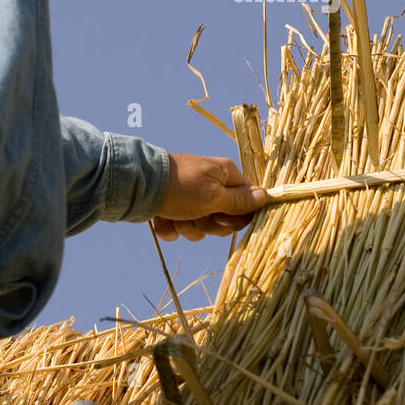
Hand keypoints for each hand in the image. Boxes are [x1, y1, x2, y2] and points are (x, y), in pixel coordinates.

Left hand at [151, 153, 268, 241]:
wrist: (137, 185)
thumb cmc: (182, 188)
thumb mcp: (215, 196)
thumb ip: (240, 201)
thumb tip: (266, 196)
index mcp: (225, 176)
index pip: (246, 203)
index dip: (235, 217)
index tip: (221, 217)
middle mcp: (210, 185)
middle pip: (222, 220)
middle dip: (207, 225)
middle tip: (196, 215)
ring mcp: (189, 198)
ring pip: (199, 227)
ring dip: (186, 227)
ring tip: (175, 215)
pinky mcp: (171, 208)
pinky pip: (178, 228)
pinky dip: (169, 227)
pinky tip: (162, 217)